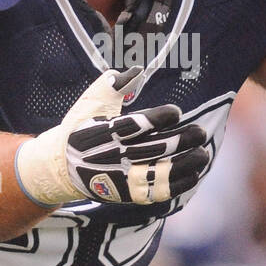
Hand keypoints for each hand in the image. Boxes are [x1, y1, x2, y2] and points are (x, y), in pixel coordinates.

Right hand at [15, 68, 210, 205]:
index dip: (157, 119)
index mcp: (105, 133)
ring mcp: (123, 178)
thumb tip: (135, 71)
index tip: (176, 112)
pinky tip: (194, 174)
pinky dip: (178, 185)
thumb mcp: (91, 103)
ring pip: (160, 173)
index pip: (135, 126)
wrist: (62, 167)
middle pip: (153, 149)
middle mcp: (115, 157)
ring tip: (203, 154)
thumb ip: (112, 85)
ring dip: (184, 164)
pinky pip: (157, 192)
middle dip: (181, 140)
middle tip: (200, 132)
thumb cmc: (81, 129)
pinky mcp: (129, 194)